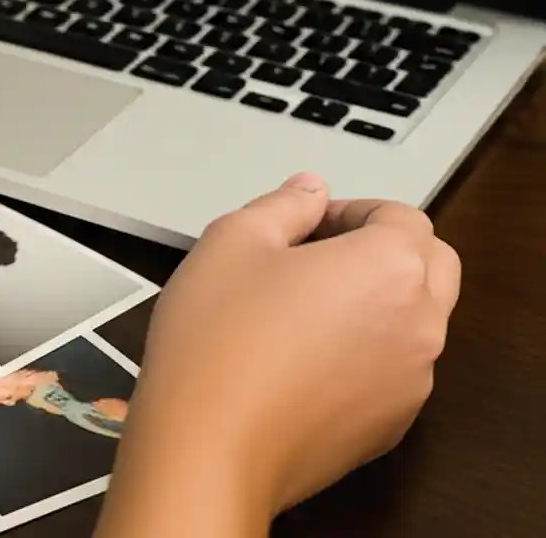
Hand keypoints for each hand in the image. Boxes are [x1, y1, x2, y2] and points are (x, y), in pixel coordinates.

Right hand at [94, 173, 459, 535]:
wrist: (209, 447)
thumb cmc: (216, 345)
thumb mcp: (232, 241)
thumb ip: (283, 204)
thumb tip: (310, 192)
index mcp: (389, 266)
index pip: (399, 216)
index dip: (349, 211)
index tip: (305, 225)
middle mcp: (419, 322)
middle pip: (430, 266)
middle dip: (383, 252)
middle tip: (317, 259)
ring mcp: (411, 380)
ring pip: (414, 322)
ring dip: (375, 305)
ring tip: (299, 315)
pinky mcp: (390, 425)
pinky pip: (391, 372)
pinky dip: (362, 357)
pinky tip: (298, 363)